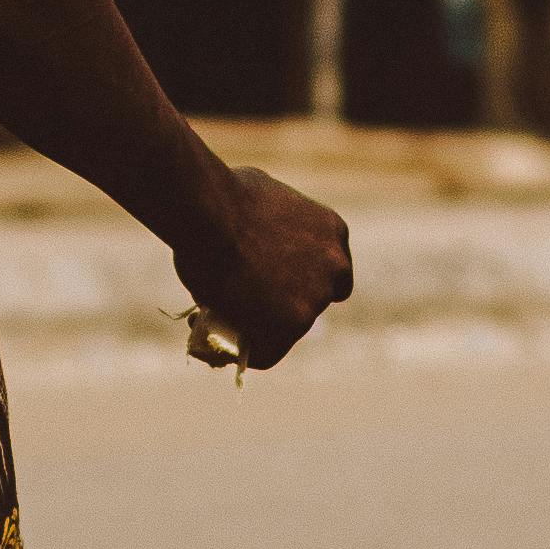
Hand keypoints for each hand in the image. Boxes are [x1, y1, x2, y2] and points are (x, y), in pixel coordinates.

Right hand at [178, 163, 353, 371]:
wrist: (213, 213)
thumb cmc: (226, 195)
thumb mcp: (262, 196)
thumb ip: (271, 222)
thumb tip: (250, 234)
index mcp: (332, 231)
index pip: (326, 268)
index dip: (300, 277)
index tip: (274, 281)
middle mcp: (336, 267)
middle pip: (314, 299)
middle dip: (284, 304)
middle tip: (246, 304)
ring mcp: (317, 298)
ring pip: (291, 328)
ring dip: (263, 328)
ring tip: (223, 324)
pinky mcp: (293, 323)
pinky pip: (268, 352)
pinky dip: (248, 353)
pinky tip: (223, 349)